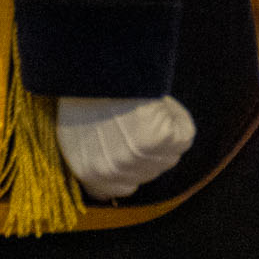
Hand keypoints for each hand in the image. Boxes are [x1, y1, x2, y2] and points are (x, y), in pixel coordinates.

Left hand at [58, 95, 195, 198]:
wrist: (95, 69)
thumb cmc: (85, 92)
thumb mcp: (75, 131)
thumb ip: (94, 153)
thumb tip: (113, 156)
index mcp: (88, 172)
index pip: (119, 190)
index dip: (131, 168)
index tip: (134, 146)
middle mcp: (111, 174)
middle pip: (149, 173)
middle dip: (151, 150)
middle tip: (142, 118)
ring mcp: (136, 161)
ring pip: (168, 156)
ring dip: (166, 132)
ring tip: (149, 106)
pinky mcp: (160, 142)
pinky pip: (183, 136)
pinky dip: (179, 118)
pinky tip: (162, 103)